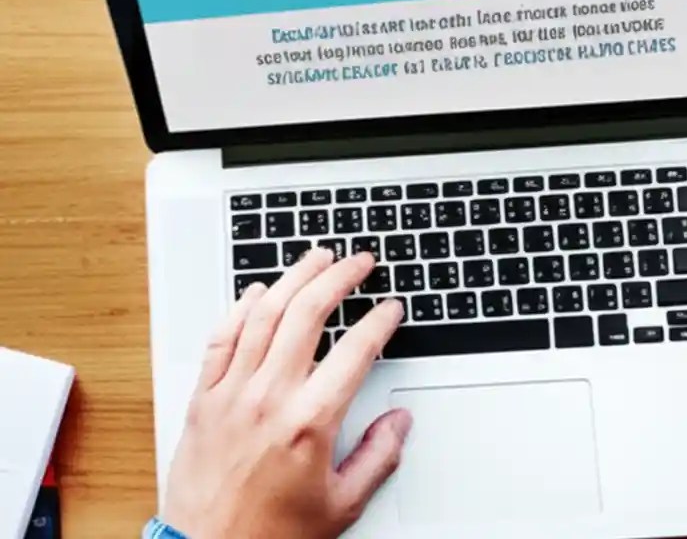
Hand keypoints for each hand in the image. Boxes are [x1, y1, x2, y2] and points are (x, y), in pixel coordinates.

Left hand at [161, 249, 409, 538]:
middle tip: (359, 262)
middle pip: (307, 314)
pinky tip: (257, 292)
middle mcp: (269, 398)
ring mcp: (231, 394)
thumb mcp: (342, 505)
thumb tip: (399, 422)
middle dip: (339, 277)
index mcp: (310, 422)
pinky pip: (221, 339)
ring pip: (263, 314)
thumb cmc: (268, 534)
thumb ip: (378, 457)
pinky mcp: (203, 400)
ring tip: (316, 259)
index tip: (390, 310)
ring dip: (294, 279)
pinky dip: (240, 308)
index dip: (379, 321)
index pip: (355, 350)